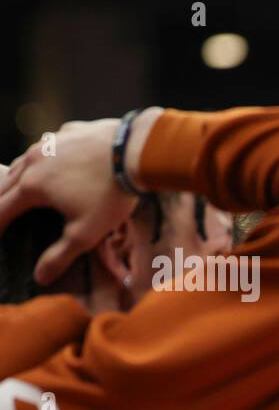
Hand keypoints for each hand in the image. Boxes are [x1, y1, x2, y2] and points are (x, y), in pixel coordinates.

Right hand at [0, 117, 139, 284]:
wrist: (134, 152)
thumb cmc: (109, 196)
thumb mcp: (86, 234)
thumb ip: (60, 256)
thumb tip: (39, 278)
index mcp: (31, 186)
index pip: (2, 209)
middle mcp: (33, 159)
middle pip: (8, 182)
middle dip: (1, 199)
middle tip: (3, 213)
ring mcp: (51, 142)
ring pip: (26, 160)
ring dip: (20, 175)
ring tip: (19, 186)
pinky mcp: (70, 132)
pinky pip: (50, 146)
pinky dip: (45, 157)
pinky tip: (53, 161)